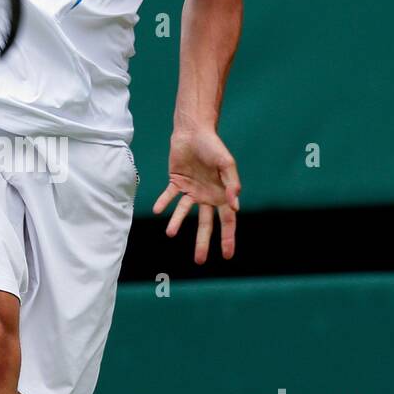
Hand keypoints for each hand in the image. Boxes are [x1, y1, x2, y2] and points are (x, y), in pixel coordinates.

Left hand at [153, 128, 240, 263]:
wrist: (194, 131)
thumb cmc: (214, 146)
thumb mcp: (227, 164)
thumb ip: (231, 183)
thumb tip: (235, 204)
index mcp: (222, 194)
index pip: (227, 221)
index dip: (228, 238)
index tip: (227, 255)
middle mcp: (207, 196)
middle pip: (205, 224)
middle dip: (203, 242)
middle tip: (199, 261)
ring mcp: (191, 191)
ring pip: (184, 212)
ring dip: (177, 223)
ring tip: (171, 233)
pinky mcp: (176, 183)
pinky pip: (169, 196)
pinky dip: (163, 203)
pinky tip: (158, 210)